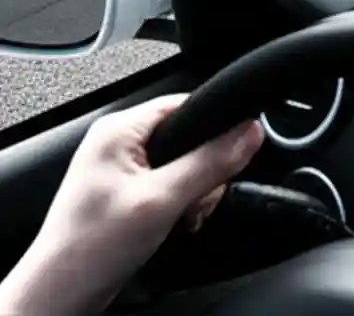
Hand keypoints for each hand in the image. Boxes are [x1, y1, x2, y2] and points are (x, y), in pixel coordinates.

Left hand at [0, 94, 263, 315]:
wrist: (63, 291)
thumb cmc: (92, 245)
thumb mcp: (163, 199)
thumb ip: (210, 162)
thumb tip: (249, 132)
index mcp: (120, 129)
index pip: (186, 105)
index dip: (217, 127)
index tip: (235, 153)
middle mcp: (119, 143)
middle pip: (191, 138)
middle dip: (205, 172)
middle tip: (194, 200)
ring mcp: (123, 168)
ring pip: (186, 165)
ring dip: (196, 192)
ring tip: (182, 215)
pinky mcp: (129, 191)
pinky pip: (173, 184)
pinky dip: (184, 203)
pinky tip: (178, 221)